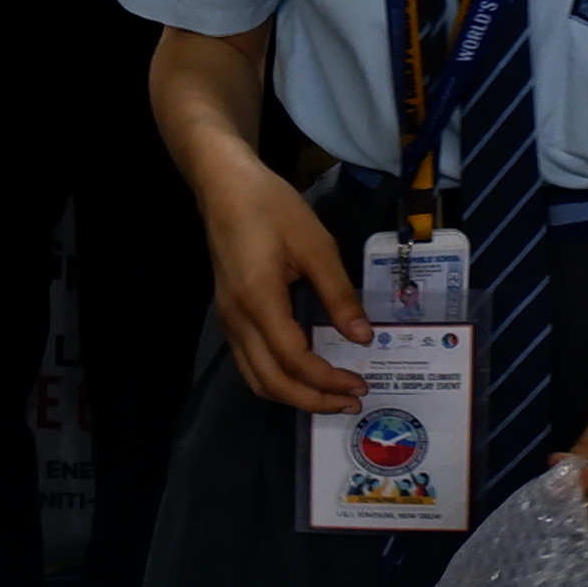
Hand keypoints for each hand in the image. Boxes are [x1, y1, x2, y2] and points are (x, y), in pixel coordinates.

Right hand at [198, 169, 371, 413]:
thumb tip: (362, 337)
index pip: (294, 360)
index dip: (327, 380)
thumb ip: (339, 294)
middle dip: (313, 400)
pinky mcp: (229, 315)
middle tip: (352, 401)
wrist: (224, 186)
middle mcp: (237, 320)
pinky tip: (305, 373)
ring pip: (256, 378)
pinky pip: (250, 363)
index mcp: (259, 301)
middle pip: (271, 382)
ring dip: (294, 395)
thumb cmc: (272, 208)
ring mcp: (228, 320)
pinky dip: (278, 379)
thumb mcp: (316, 245)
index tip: (360, 384)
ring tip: (331, 395)